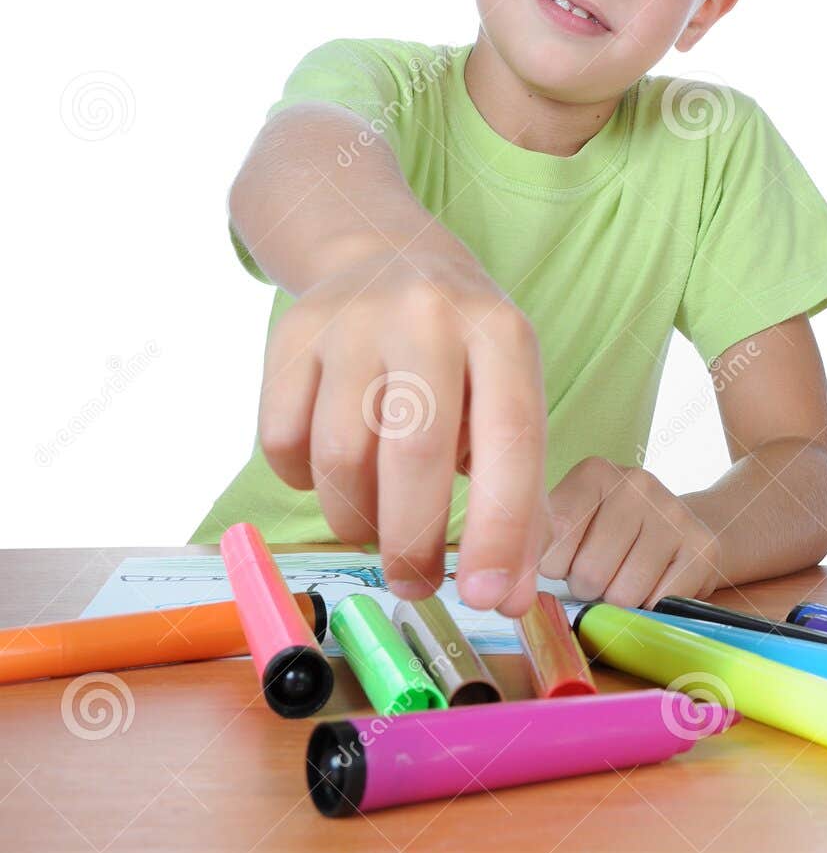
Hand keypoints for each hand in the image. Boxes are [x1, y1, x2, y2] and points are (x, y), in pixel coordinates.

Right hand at [259, 243, 547, 614]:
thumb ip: (517, 500)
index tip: (486, 598)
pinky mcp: (291, 334)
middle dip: (412, 542)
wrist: (385, 254)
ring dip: (355, 518)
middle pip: (414, 454)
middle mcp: (427, 315)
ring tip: (376, 521)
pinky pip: (283, 443)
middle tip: (415, 585)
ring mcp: (352, 319)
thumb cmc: (461, 356)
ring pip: (338, 458)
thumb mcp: (507, 399)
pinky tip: (335, 469)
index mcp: (501, 332)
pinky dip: (306, 483)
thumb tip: (504, 597)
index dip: (500, 528)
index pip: (509, 439)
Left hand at [537, 457, 723, 607]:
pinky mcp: (703, 548)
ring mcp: (673, 514)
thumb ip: (540, 544)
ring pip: (622, 594)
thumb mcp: (572, 525)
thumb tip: (511, 586)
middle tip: (603, 570)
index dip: (554, 567)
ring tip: (628, 576)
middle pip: (588, 572)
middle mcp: (636, 483)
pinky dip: (650, 608)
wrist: (681, 531)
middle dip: (588, 586)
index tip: (564, 560)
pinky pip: (658, 604)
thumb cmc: (610, 536)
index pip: (553, 538)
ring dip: (619, 600)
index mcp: (594, 473)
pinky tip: (656, 583)